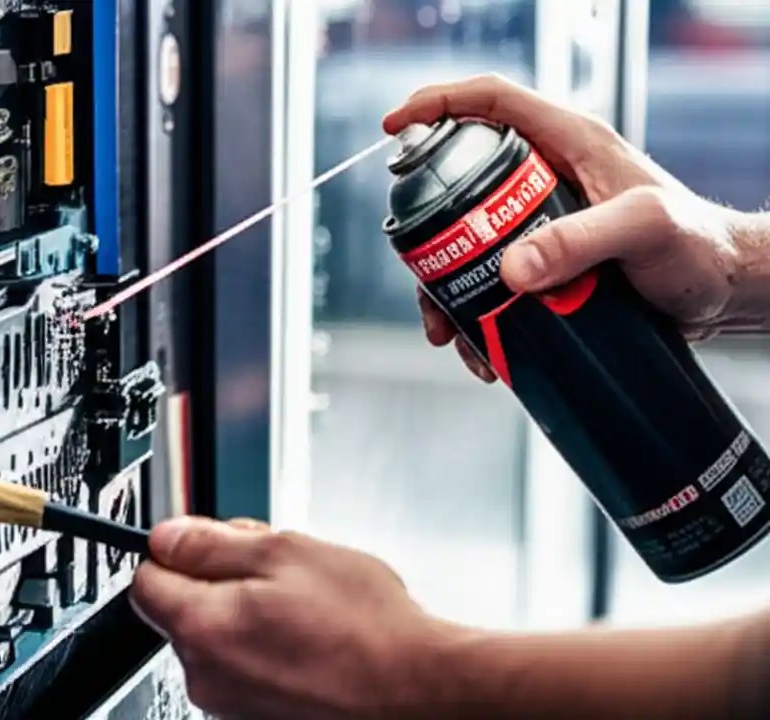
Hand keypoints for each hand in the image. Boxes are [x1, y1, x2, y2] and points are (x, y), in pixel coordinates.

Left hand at [129, 517, 462, 718]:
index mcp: (201, 628)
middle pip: (184, 608)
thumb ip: (212, 542)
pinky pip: (246, 670)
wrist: (421, 693)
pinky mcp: (257, 719)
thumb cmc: (367, 630)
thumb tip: (167, 537)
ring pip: (219, 638)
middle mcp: (205, 677)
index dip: (176, 551)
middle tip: (278, 570)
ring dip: (250, 615)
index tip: (206, 542)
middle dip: (220, 581)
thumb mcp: (286, 552)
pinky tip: (313, 640)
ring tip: (308, 609)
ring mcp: (230, 706)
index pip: (145, 579)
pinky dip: (269, 651)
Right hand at [384, 74, 764, 381]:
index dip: (437, 104)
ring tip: (450, 336)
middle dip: (428, 231)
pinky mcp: (547, 262)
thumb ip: (580, 241)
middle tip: (417, 270)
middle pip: (463, 182)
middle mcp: (549, 177)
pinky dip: (475, 316)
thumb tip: (510, 268)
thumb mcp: (643, 232)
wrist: (724, 293)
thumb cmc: (701, 247)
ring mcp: (544, 221)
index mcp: (569, 144)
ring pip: (469, 243)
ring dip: (447, 290)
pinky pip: (493, 281)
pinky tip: (482, 350)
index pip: (492, 103)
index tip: (394, 126)